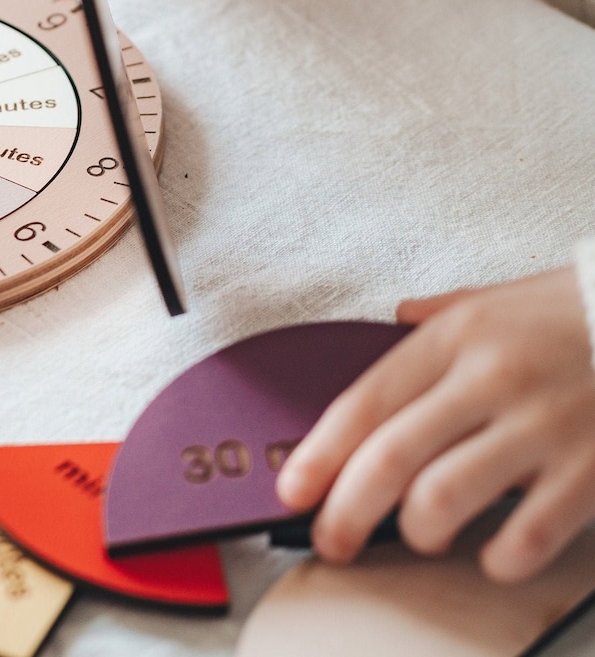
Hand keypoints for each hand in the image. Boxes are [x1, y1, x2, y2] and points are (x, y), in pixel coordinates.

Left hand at [276, 268, 594, 582]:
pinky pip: (527, 534)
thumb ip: (442, 313)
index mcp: (455, 338)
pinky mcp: (592, 470)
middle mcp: (489, 379)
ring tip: (420, 535)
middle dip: (346, 511)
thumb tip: (398, 317)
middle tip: (332, 539)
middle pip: (389, 458)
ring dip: (417, 533)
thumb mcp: (498, 299)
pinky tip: (493, 553)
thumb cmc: (578, 312)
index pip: (365, 403)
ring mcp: (541, 426)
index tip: (292, 488)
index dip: (319, 454)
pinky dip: (498, 557)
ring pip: (442, 498)